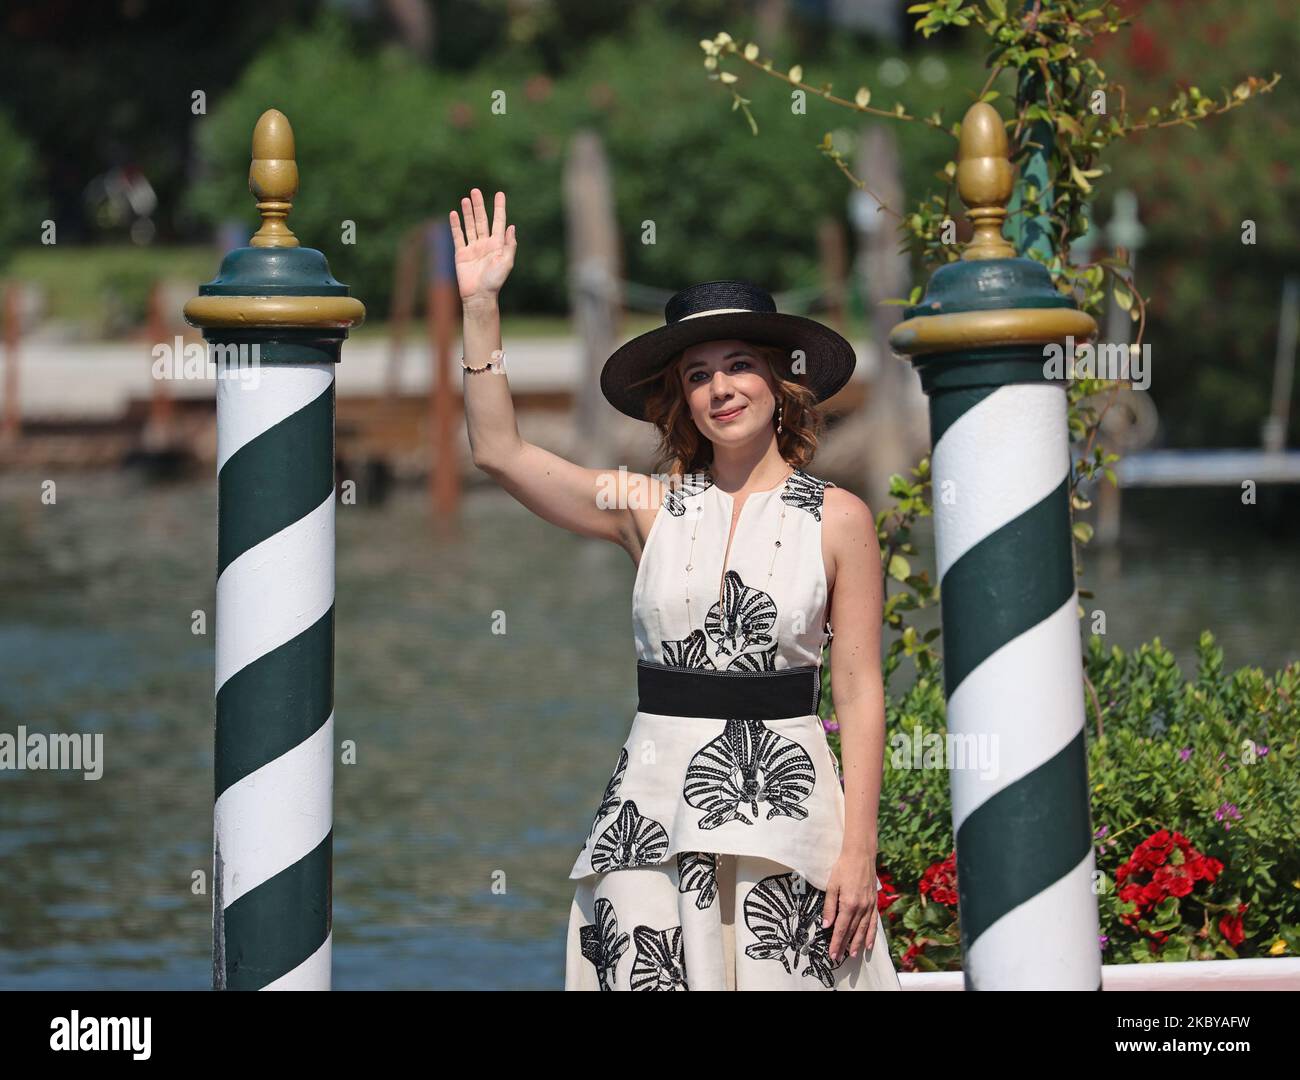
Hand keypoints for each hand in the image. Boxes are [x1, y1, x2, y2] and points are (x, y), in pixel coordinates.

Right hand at [449, 188, 515, 305]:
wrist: (479, 296)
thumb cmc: (494, 282)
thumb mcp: (506, 263)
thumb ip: (509, 245)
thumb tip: (511, 226)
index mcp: (497, 245)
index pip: (499, 222)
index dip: (499, 208)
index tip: (500, 194)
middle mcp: (485, 244)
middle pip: (482, 220)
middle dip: (479, 206)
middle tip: (476, 191)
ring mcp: (473, 248)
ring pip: (470, 225)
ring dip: (468, 212)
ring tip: (466, 199)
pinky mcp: (461, 253)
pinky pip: (458, 236)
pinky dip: (456, 225)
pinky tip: (454, 214)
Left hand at [820, 850, 880, 965]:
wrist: (861, 855)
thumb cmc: (843, 868)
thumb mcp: (832, 886)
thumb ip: (829, 907)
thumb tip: (826, 925)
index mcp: (849, 904)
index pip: (841, 929)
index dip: (836, 942)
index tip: (832, 954)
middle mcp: (861, 908)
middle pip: (852, 932)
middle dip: (845, 946)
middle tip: (839, 958)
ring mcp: (870, 906)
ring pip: (864, 930)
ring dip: (858, 944)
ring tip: (853, 955)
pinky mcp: (874, 903)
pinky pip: (873, 923)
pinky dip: (871, 935)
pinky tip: (869, 944)